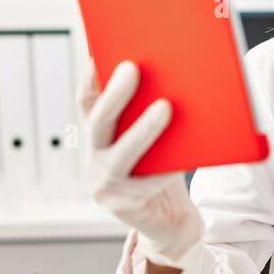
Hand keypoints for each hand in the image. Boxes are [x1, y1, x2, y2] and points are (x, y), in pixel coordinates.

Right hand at [79, 60, 203, 265]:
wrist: (173, 224)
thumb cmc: (166, 172)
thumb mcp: (155, 141)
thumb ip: (151, 113)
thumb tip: (171, 74)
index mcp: (100, 137)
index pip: (87, 100)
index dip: (91, 75)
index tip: (100, 48)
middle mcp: (95, 159)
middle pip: (98, 122)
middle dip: (116, 94)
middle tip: (133, 68)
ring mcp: (106, 185)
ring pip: (122, 154)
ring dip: (144, 129)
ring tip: (166, 107)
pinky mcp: (124, 208)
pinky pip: (148, 183)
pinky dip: (167, 168)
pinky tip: (186, 155)